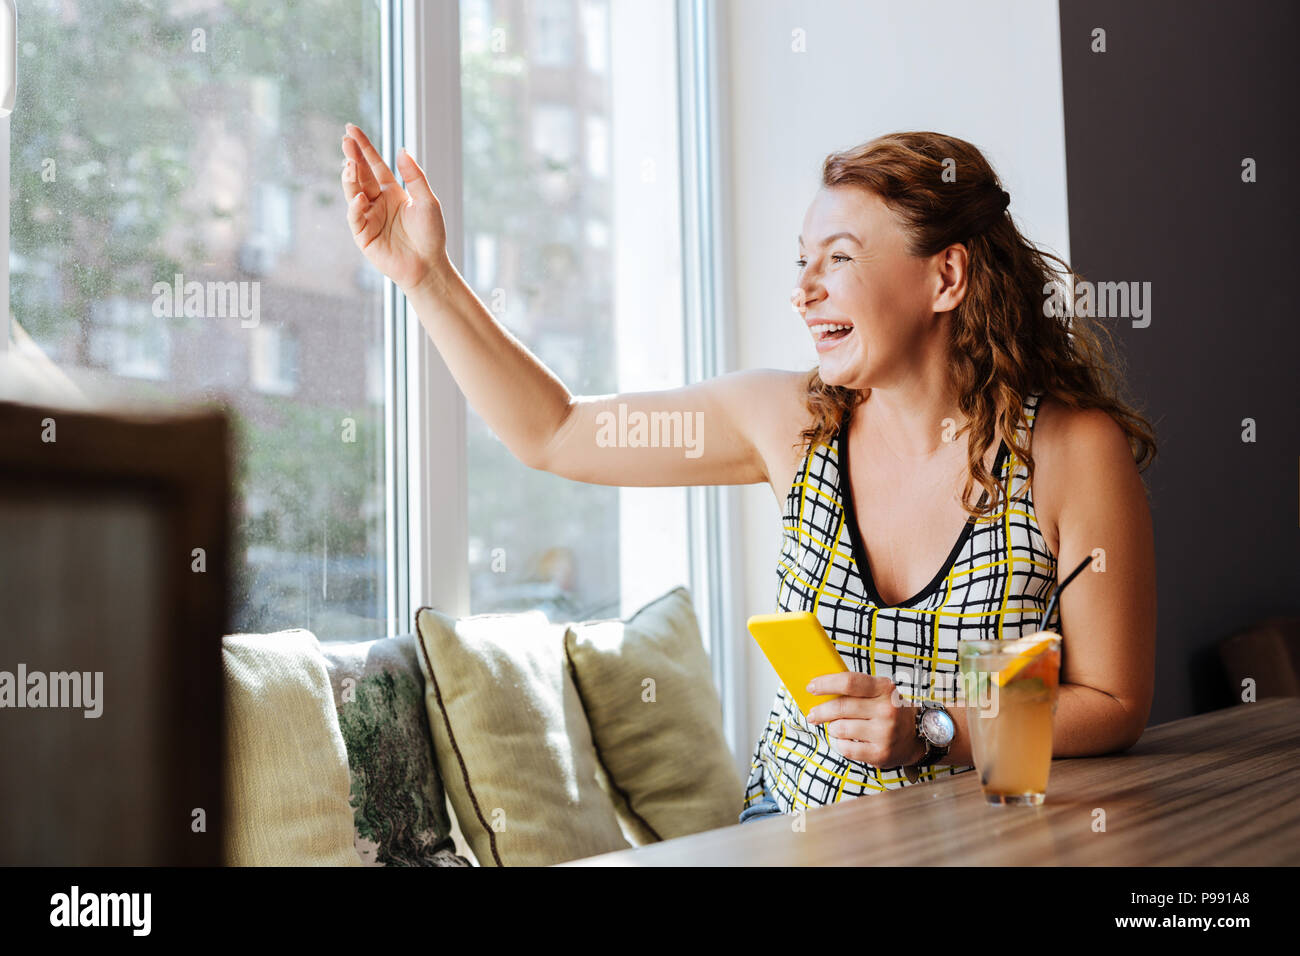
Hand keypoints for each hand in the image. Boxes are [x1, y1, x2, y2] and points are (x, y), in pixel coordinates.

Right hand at [341, 123, 449, 294]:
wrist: (429, 265)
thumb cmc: (431, 235)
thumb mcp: (427, 201)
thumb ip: (415, 176)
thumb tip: (402, 150)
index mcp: (393, 192)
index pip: (374, 165)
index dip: (364, 148)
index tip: (351, 130)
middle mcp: (378, 202)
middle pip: (361, 175)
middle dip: (353, 157)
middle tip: (346, 141)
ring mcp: (369, 218)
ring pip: (353, 193)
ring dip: (350, 178)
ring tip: (350, 164)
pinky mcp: (363, 235)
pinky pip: (355, 217)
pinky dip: (356, 206)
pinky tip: (361, 197)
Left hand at [805, 673, 926, 767]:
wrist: (918, 736)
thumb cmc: (891, 710)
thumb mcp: (880, 692)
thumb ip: (856, 688)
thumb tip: (820, 688)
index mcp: (885, 689)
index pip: (849, 682)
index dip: (826, 684)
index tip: (811, 687)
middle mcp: (886, 710)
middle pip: (841, 707)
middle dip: (820, 711)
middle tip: (812, 714)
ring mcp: (884, 733)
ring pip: (840, 728)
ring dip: (833, 728)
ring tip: (837, 727)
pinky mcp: (880, 753)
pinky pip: (846, 748)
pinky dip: (841, 743)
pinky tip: (848, 740)